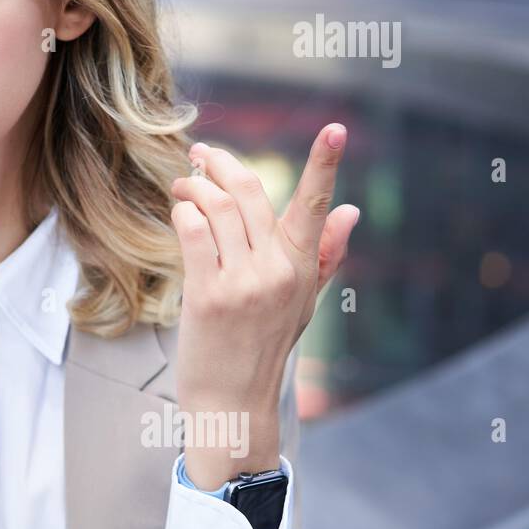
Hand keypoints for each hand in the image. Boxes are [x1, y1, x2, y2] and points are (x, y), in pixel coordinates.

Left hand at [169, 123, 358, 485]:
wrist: (233, 400)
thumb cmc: (264, 346)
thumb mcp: (303, 300)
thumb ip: (323, 253)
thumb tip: (350, 210)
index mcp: (304, 267)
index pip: (316, 205)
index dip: (325, 163)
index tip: (335, 128)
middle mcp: (278, 270)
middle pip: (250, 191)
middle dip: (220, 163)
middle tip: (200, 155)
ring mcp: (243, 282)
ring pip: (217, 207)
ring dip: (193, 187)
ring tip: (182, 187)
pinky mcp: (209, 295)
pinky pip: (192, 232)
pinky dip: (182, 213)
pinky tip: (178, 213)